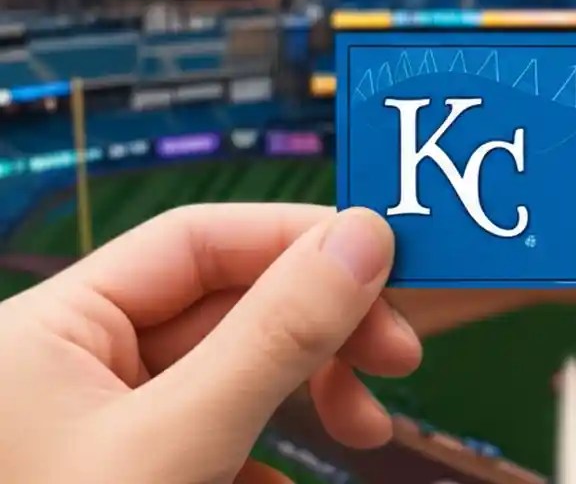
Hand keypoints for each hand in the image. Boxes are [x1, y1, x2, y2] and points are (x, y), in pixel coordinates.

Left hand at [0, 204, 421, 482]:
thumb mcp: (181, 443)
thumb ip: (276, 336)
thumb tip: (366, 237)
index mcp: (53, 327)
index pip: (201, 240)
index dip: (301, 238)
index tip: (391, 265)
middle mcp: (72, 364)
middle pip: (225, 304)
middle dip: (319, 331)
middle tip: (399, 360)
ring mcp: (100, 427)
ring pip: (229, 373)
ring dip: (306, 394)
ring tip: (364, 433)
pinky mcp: (127, 475)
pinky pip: (213, 438)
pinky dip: (265, 457)